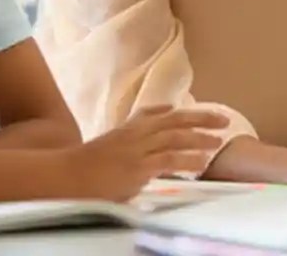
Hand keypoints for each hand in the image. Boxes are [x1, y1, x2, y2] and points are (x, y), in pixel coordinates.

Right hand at [61, 106, 228, 201]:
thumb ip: (121, 151)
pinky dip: (189, 159)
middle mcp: (135, 134)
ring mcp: (137, 149)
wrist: (63, 178)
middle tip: (223, 119)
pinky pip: (170, 159)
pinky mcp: (138, 166)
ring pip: (177, 137)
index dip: (170, 111)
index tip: (182, 108)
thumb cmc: (77, 172)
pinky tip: (203, 162)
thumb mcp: (102, 153)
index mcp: (125, 130)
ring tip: (220, 140)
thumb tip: (135, 163)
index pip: (151, 114)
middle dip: (201, 118)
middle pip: (174, 120)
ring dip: (201, 137)